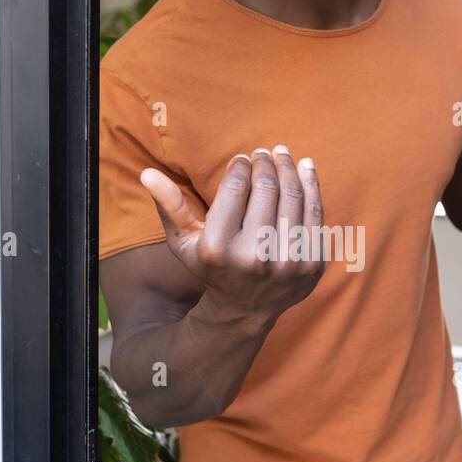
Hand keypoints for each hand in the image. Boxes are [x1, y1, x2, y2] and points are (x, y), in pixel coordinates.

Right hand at [140, 146, 325, 324]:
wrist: (246, 308)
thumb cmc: (211, 265)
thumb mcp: (184, 241)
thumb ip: (169, 205)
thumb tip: (147, 173)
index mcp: (218, 248)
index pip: (236, 186)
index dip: (241, 165)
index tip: (242, 159)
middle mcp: (253, 257)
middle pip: (266, 187)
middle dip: (265, 162)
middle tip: (263, 153)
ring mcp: (287, 262)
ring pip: (292, 195)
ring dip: (288, 167)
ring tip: (282, 155)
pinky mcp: (311, 264)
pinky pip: (315, 212)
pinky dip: (311, 184)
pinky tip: (304, 167)